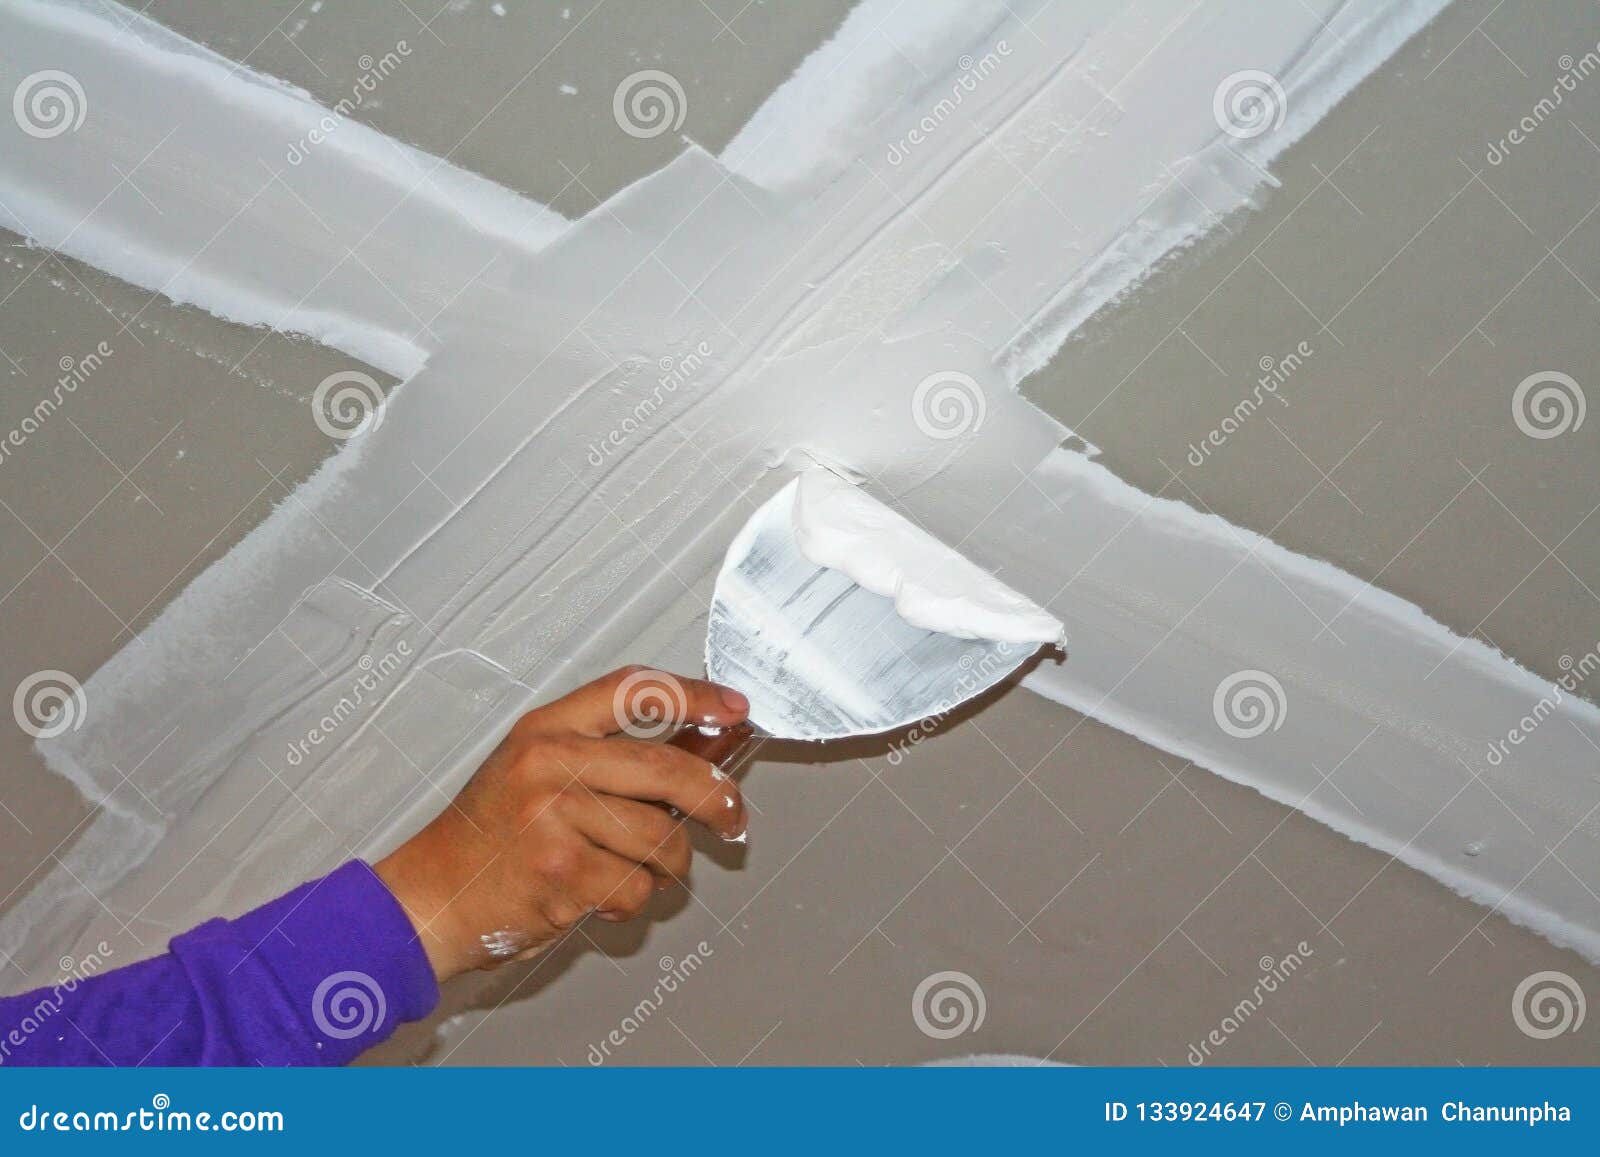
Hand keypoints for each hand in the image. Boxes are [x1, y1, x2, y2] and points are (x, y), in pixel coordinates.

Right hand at [374, 666, 749, 981]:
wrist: (432, 896)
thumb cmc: (490, 835)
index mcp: (545, 729)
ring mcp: (554, 819)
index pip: (633, 690)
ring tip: (637, 867)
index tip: (733, 708)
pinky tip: (597, 894)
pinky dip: (630, 900)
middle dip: (716, 798)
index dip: (694, 695)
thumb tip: (700, 755)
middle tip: (730, 815)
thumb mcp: (535, 768)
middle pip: (667, 769)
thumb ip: (607, 755)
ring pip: (662, 838)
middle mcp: (549, 764)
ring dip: (666, 864)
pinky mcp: (562, 874)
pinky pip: (636, 887)